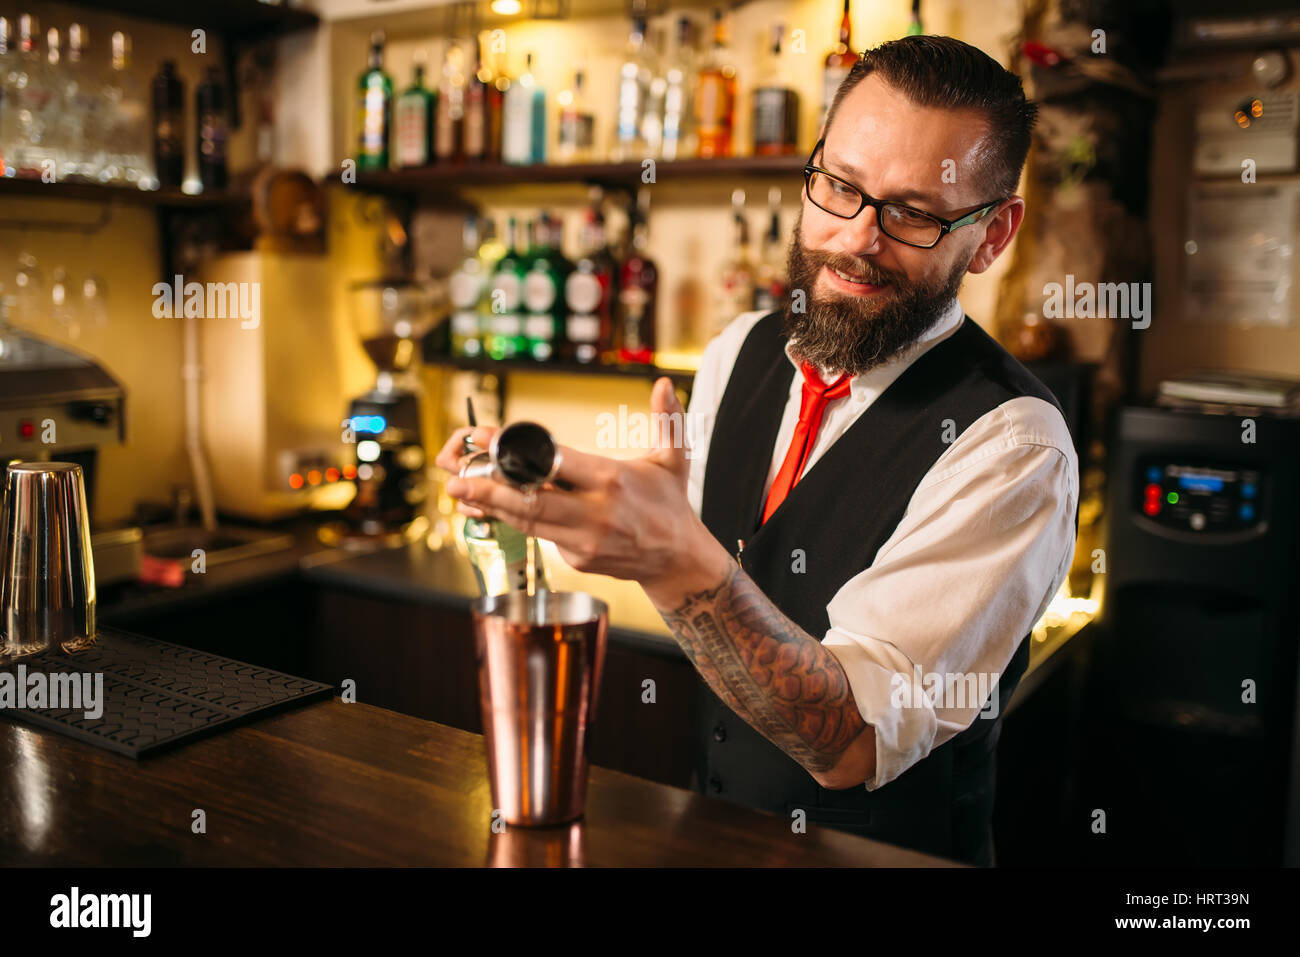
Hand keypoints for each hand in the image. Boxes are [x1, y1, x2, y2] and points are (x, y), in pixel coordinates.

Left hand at [439, 379, 730, 598]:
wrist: (678, 559)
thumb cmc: (670, 503)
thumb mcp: (673, 459)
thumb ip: (667, 419)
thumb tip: (663, 383)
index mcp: (612, 480)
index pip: (555, 462)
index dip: (518, 451)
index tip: (488, 438)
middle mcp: (595, 514)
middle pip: (531, 501)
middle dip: (489, 491)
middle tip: (455, 480)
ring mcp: (584, 541)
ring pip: (529, 521)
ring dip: (492, 507)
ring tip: (460, 492)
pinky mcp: (577, 560)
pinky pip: (542, 536)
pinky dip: (519, 520)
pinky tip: (494, 508)